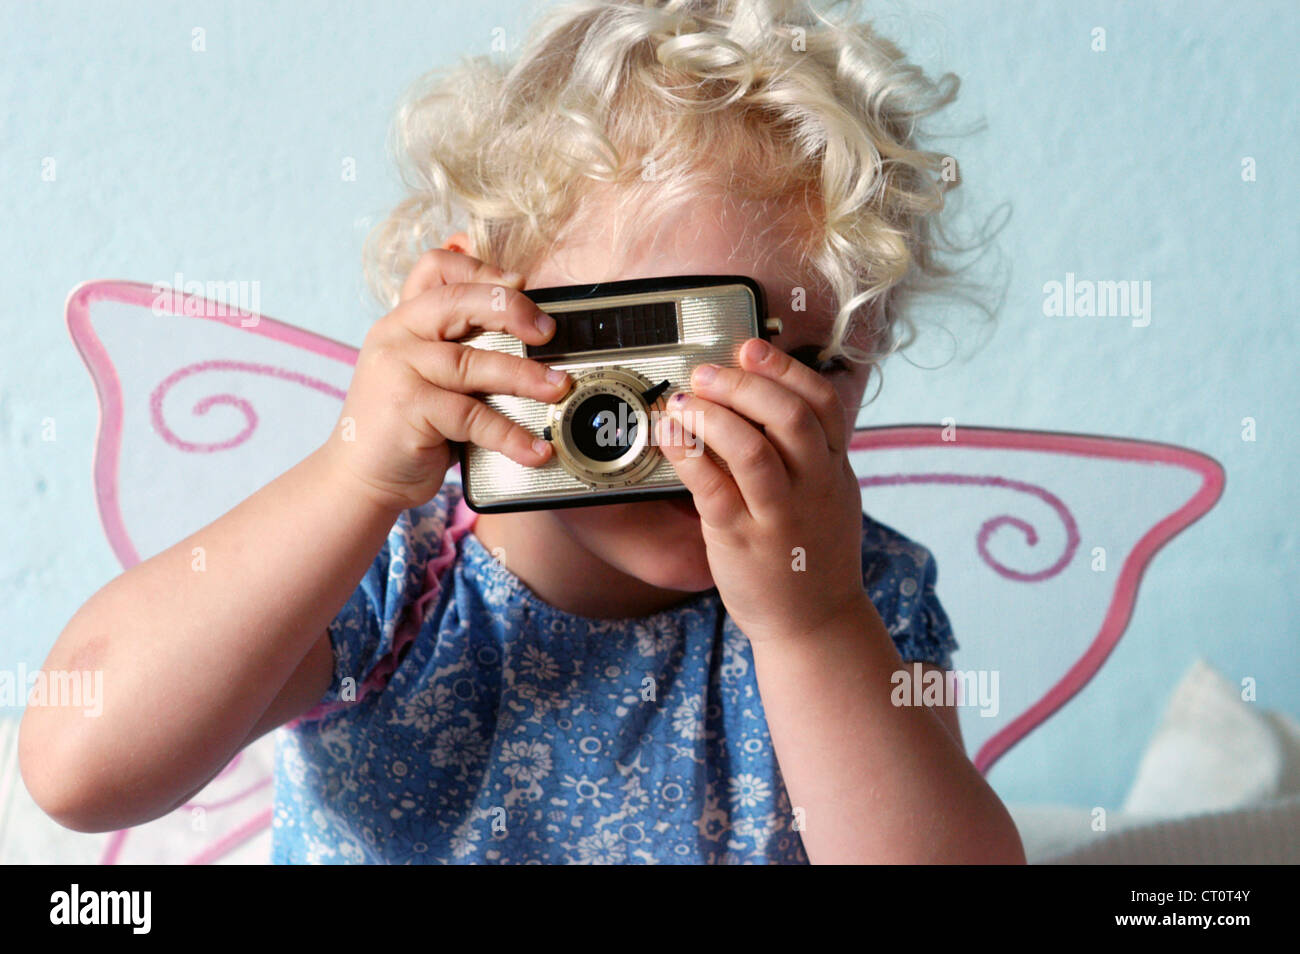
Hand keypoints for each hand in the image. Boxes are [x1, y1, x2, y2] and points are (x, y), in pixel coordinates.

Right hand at [322, 249, 570, 512]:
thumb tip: (532, 337)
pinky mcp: (408, 408)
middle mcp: (396, 335)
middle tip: (548, 331)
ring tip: (557, 387)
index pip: (437, 267)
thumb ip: (461, 351)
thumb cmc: (406, 426)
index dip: (481, 267)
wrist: (360, 477)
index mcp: (404, 319)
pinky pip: (472, 416)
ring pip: (472, 362)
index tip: (521, 283)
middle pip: (458, 300)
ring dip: (524, 375)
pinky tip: (534, 448)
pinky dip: (510, 434)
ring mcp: (398, 369)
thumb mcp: (428, 376)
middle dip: (511, 309)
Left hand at [656, 337, 868, 643]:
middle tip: (706, 373)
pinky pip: (711, 488)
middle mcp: (813, 487)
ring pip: (752, 449)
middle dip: (743, 384)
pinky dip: (687, 454)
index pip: (822, 402)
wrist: (815, 624)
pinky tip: (669, 438)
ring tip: (682, 403)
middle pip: (789, 416)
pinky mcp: (740, 540)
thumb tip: (774, 397)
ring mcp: (778, 516)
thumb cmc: (811, 555)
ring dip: (712, 416)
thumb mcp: (830, 497)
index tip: (750, 349)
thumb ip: (811, 451)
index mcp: (834, 470)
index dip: (785, 369)